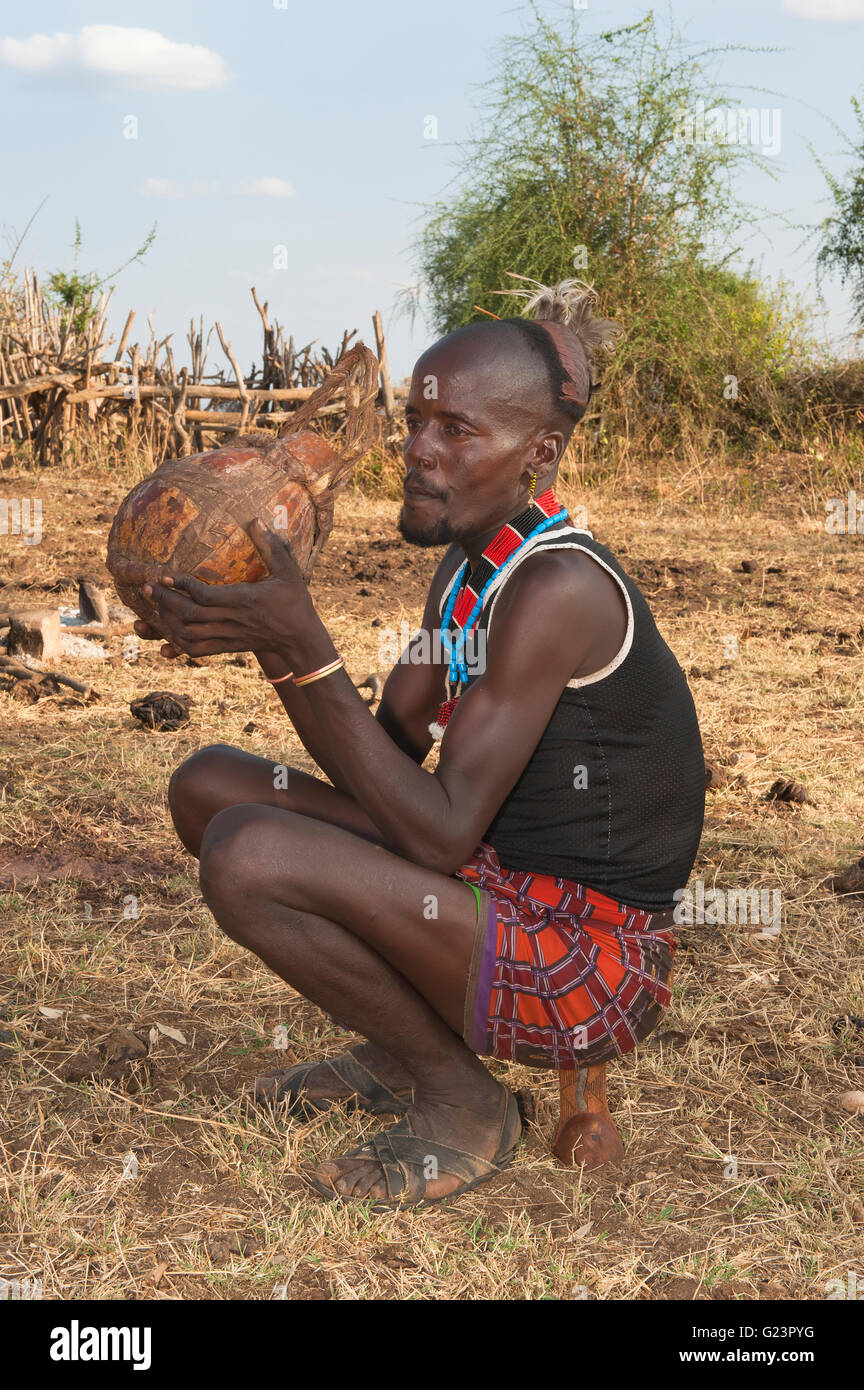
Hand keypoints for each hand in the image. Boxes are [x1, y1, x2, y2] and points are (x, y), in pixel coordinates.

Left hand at [134, 520, 320, 658]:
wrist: (301, 639)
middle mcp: (232, 620)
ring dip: (168, 621)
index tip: (163, 573)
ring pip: (188, 634)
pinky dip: (178, 644)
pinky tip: (170, 632)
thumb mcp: (287, 571)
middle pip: (188, 614)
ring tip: (157, 606)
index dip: (180, 584)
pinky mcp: (228, 647)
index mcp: (243, 600)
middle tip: (148, 586)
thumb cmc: (295, 602)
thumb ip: (270, 546)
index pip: (203, 594)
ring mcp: (228, 636)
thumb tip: (256, 520)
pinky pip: (196, 651)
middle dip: (165, 600)